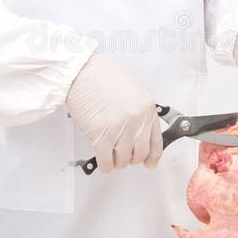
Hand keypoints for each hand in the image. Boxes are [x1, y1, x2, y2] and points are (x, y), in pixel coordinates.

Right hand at [65, 53, 162, 172]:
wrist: (81, 72)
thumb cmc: (102, 77)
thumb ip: (139, 112)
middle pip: (139, 153)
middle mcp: (137, 120)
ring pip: (123, 160)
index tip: (149, 163)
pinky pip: (106, 161)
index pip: (156, 141)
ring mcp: (120, 129)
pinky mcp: (100, 136)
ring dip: (117, 162)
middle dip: (131, 159)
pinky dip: (105, 165)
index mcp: (147, 108)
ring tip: (110, 156)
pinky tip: (103, 162)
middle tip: (124, 157)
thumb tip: (138, 132)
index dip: (153, 156)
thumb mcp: (132, 91)